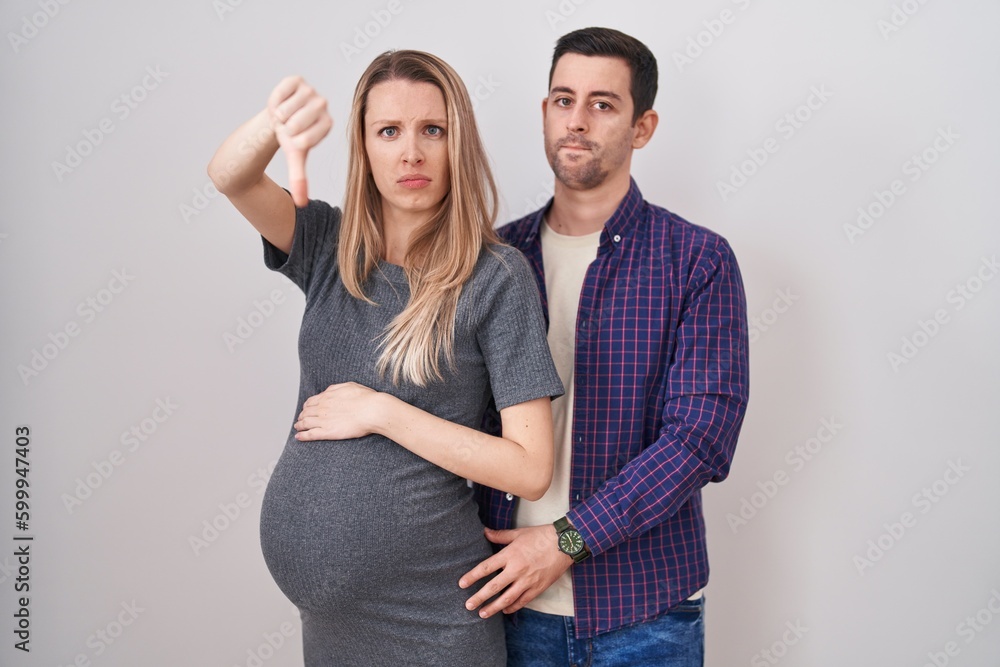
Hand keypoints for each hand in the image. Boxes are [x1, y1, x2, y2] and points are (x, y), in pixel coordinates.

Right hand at [267, 76, 332, 207]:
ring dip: (278, 116)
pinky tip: (280, 103)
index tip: (294, 138)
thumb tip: (301, 203)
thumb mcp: (295, 157)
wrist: (279, 117)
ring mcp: (311, 90)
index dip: (291, 142)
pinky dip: (273, 102)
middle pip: (294, 126)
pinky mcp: (296, 80)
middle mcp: (323, 105)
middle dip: (284, 130)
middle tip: (287, 126)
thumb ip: (300, 178)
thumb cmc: (291, 138)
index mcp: (327, 125)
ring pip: (285, 112)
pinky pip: (279, 95)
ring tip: (283, 116)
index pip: (303, 141)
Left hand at [294, 382, 381, 440]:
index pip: (310, 402)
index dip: (307, 406)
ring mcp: (323, 420)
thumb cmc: (365, 398)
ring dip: (299, 425)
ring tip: (297, 427)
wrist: (372, 410)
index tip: (306, 409)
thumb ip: (336, 388)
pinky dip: (302, 436)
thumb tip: (328, 391)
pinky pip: (310, 434)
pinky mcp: (328, 432)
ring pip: (305, 423)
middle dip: (302, 416)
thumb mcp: (349, 386)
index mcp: (327, 396)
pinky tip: (298, 437)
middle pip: (306, 412)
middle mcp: (322, 407)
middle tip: (300, 419)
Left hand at [459, 524, 572, 617]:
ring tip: (482, 614)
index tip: (462, 584)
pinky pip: (523, 601)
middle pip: (493, 587)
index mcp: (510, 554)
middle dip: (479, 597)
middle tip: (467, 606)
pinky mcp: (538, 587)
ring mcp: (528, 580)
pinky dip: (512, 607)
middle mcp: (517, 569)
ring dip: (493, 607)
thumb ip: (500, 535)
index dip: (472, 577)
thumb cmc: (541, 535)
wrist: (565, 543)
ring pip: (507, 598)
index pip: (486, 568)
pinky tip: (505, 610)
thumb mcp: (518, 533)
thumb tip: (484, 531)